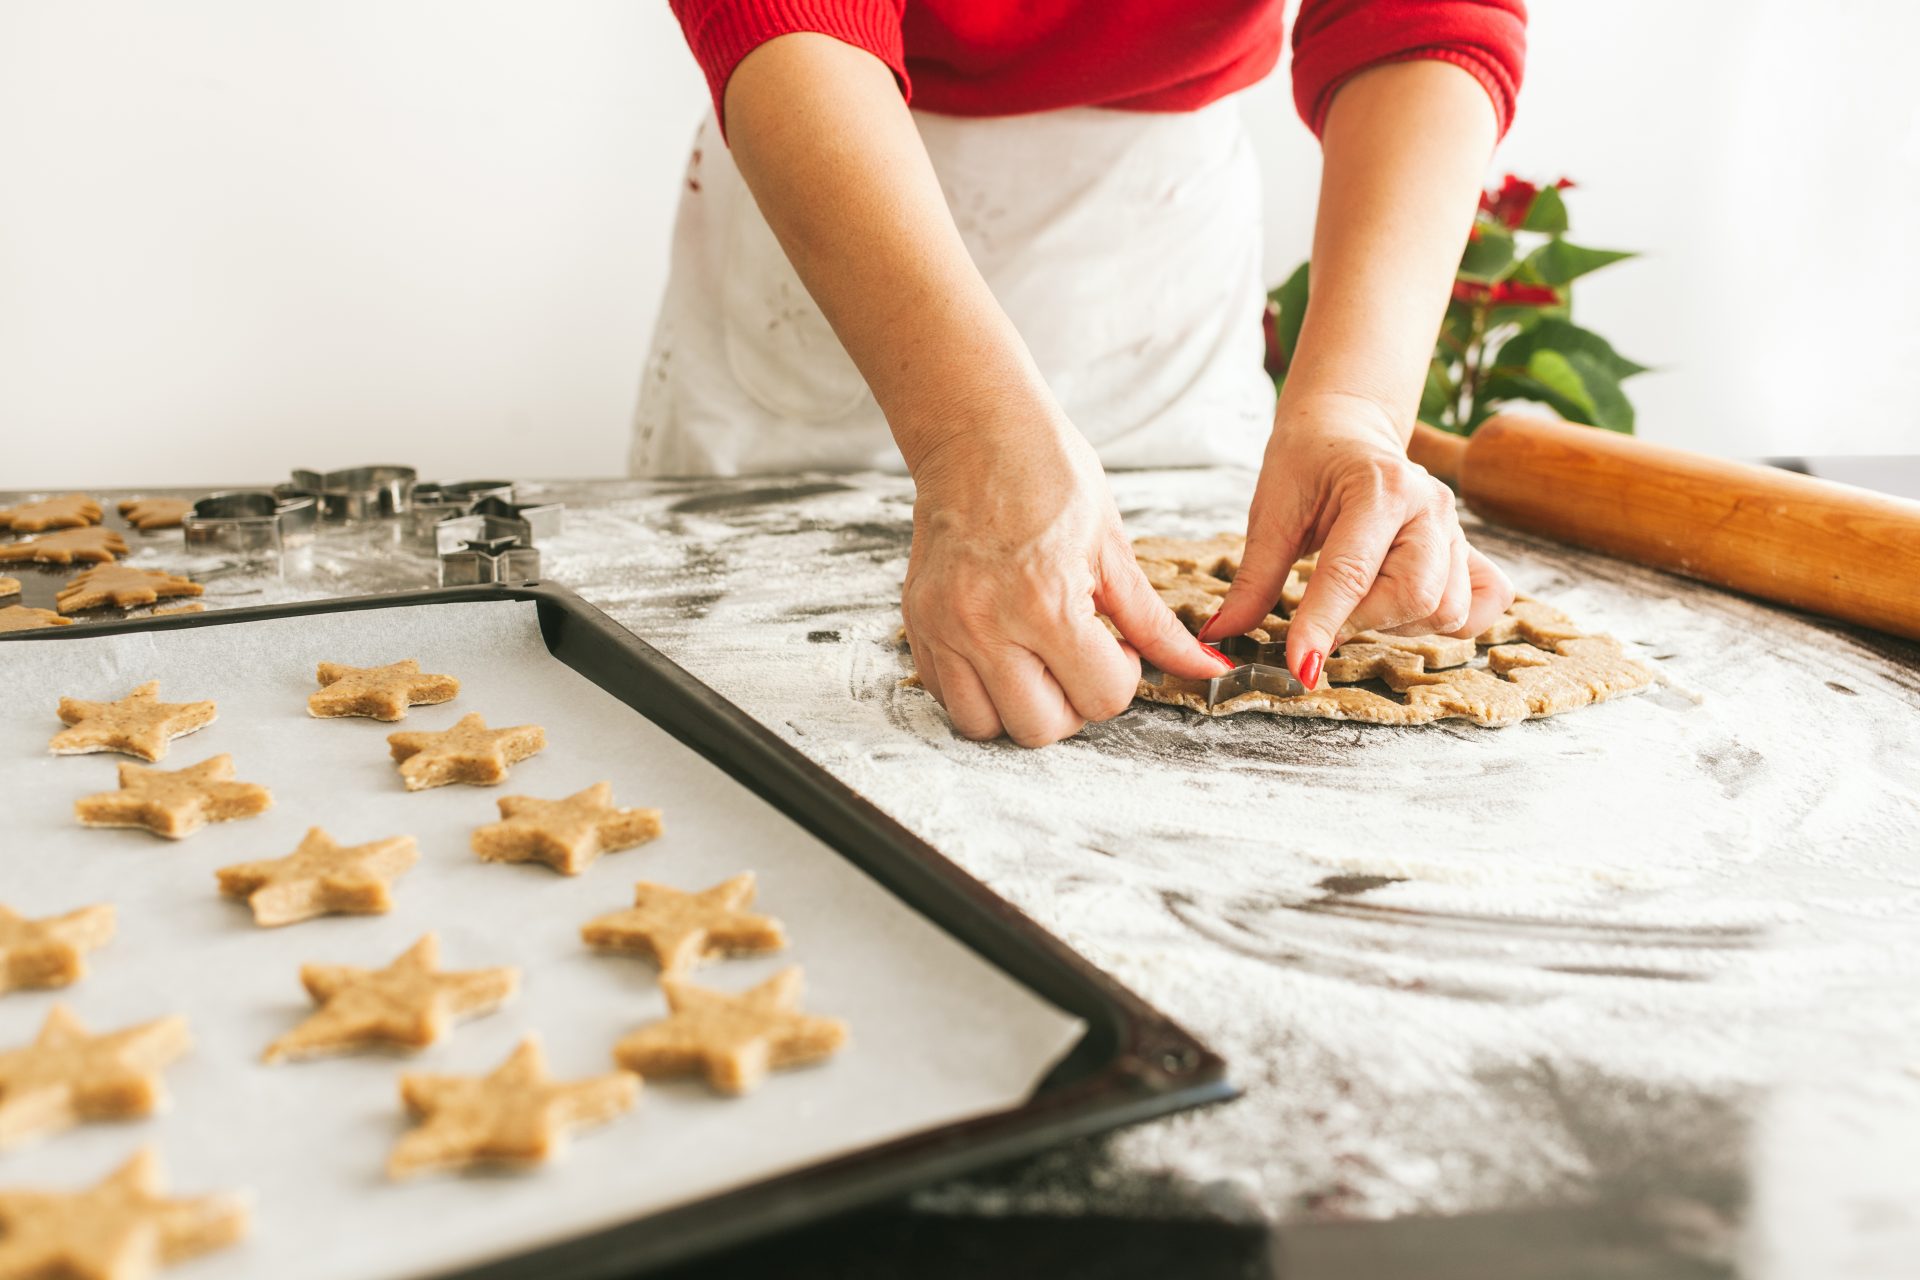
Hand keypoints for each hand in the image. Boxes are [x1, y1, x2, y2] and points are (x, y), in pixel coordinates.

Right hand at [902, 411, 1233, 746]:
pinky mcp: (918, 625)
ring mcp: (943, 629)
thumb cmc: (1048, 473)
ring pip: (986, 726)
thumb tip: (1208, 668)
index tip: (1115, 642)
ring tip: (1038, 660)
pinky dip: (980, 690)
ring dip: (1021, 707)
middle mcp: (984, 626)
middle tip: (1080, 655)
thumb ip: (1156, 624)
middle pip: (1041, 729)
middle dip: (1074, 702)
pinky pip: (948, 697)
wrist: (975, 432)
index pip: (1101, 699)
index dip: (1122, 676)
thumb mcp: (1114, 549)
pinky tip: (1003, 651)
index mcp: (1043, 603)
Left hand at [1201, 391, 1513, 685]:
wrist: (1345, 429)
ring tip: (1360, 598)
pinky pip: (1485, 602)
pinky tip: (1405, 608)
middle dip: (1361, 622)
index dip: (1322, 626)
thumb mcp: (1270, 512)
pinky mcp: (1469, 549)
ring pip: (1447, 609)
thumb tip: (1220, 636)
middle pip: (1415, 597)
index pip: (1351, 573)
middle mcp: (1429, 507)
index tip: (1300, 667)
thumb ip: (1253, 579)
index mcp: (1379, 487)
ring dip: (1397, 624)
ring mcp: (1456, 528)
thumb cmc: (1306, 463)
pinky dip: (1449, 619)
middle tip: (1325, 614)